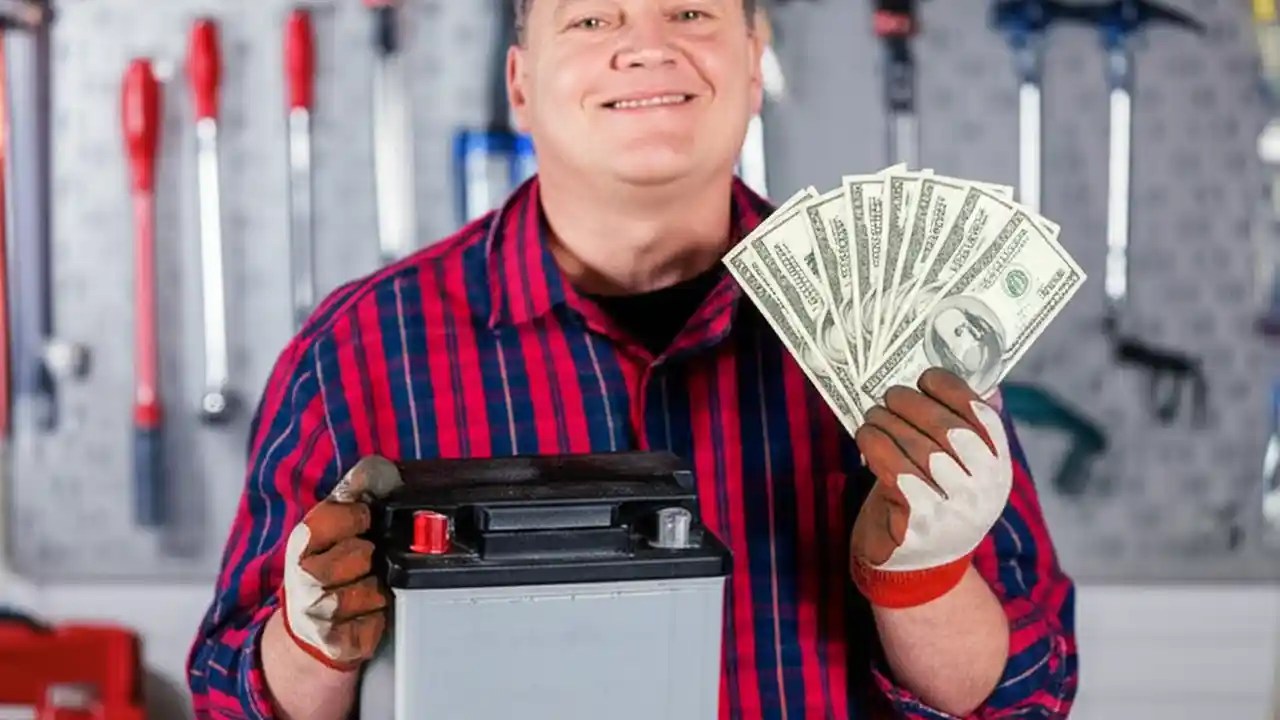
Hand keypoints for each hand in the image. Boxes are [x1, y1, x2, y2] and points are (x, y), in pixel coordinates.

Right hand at [278, 455, 402, 669]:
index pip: (339, 516)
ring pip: (374, 589)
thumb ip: (353, 496)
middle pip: (362, 554)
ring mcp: (318, 613)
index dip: (358, 517)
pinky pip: (378, 621)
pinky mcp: (337, 642)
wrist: (308, 632)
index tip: (363, 521)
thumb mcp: (330, 530)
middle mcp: (303, 578)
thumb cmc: (325, 571)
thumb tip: (377, 467)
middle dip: (369, 557)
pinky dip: (378, 617)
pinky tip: (363, 615)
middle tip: (360, 563)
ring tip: (363, 588)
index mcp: (301, 541)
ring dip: (377, 589)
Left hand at [850, 368, 1011, 608]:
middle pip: (948, 430)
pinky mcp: (923, 523)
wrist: (917, 568)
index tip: (926, 377)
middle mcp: (985, 489)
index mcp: (998, 468)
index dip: (953, 390)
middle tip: (889, 394)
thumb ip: (967, 431)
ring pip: (919, 449)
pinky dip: (877, 447)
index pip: (982, 417)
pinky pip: (897, 472)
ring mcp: (956, 509)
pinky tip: (865, 436)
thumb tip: (981, 383)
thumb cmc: (932, 503)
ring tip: (872, 414)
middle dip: (914, 404)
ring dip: (888, 423)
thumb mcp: (957, 470)